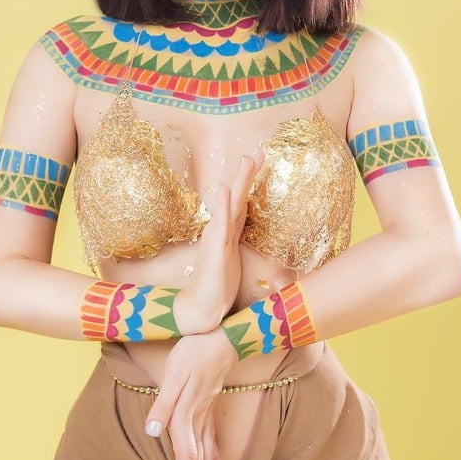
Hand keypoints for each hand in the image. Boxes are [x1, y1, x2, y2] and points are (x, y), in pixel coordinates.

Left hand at [145, 328, 237, 459]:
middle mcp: (200, 418)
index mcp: (188, 413)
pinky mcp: (211, 407)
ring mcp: (208, 413)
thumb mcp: (173, 374)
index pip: (185, 452)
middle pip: (198, 459)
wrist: (224, 336)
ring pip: (207, 454)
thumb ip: (163, 404)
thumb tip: (152, 432)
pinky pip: (213, 440)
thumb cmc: (195, 351)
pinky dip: (215, 459)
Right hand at [173, 148, 263, 334]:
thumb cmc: (217, 284)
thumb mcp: (231, 257)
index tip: (259, 158)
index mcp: (228, 232)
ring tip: (245, 161)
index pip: (241, 201)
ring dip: (237, 183)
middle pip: (236, 197)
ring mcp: (217, 239)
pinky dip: (220, 207)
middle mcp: (221, 231)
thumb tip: (239, 224)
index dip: (250, 180)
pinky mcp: (214, 251)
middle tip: (257, 150)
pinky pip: (219, 226)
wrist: (201, 308)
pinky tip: (221, 189)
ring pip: (230, 206)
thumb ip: (232, 239)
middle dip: (246, 174)